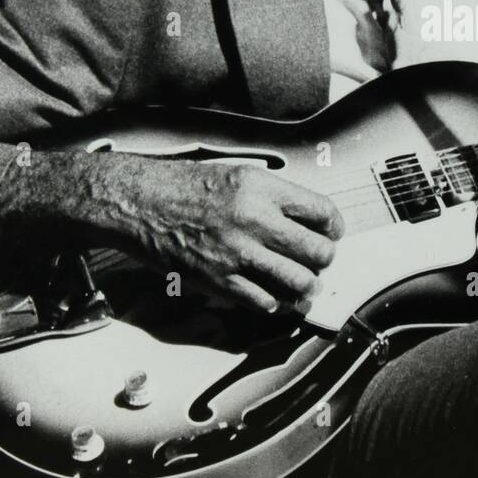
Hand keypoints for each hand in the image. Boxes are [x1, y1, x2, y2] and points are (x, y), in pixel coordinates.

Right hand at [124, 158, 344, 313]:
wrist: (142, 204)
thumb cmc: (186, 186)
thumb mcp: (240, 174)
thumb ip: (276, 196)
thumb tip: (308, 220)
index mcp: (262, 189)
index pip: (322, 211)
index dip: (334, 225)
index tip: (332, 231)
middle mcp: (254, 220)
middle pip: (317, 250)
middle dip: (326, 258)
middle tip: (321, 259)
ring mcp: (237, 253)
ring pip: (298, 281)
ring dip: (308, 286)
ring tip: (307, 284)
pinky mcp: (219, 280)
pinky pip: (264, 302)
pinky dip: (276, 303)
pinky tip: (276, 295)